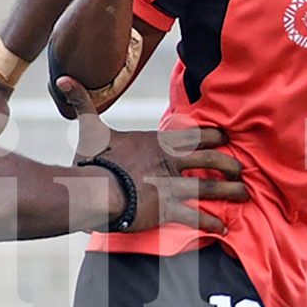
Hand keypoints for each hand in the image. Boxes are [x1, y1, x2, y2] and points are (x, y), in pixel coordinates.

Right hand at [81, 116, 246, 233]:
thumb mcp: (90, 128)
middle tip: (241, 170)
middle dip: (229, 164)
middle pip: (211, 160)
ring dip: (230, 192)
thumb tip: (62, 78)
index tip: (226, 138)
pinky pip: (196, 217)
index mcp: (159, 142)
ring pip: (211, 188)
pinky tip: (225, 228)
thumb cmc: (93, 160)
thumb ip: (81, 102)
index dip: (214, 136)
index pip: (195, 135)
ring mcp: (172, 187)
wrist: (95, 190)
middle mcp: (172, 162)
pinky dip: (212, 223)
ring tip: (244, 195)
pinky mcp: (168, 210)